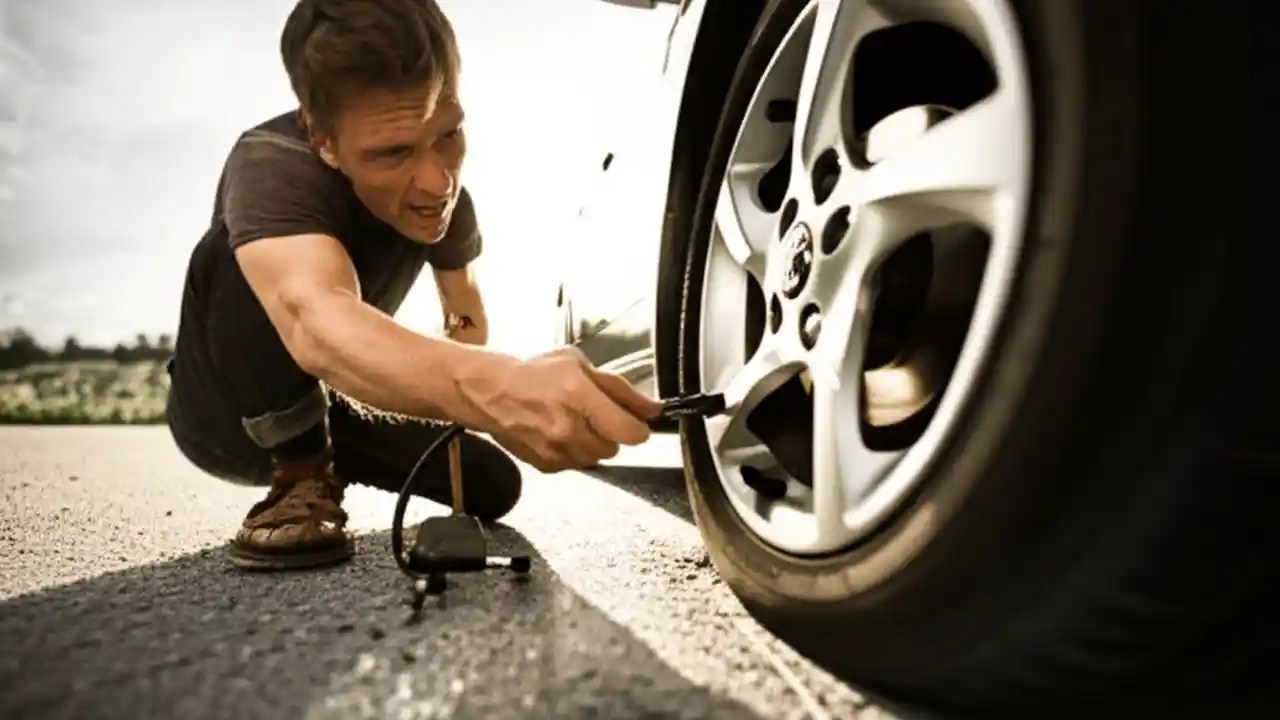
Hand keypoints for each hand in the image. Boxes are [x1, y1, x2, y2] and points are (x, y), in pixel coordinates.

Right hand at [463, 347, 662, 471]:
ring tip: (573, 422)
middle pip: (616, 447)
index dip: (638, 427)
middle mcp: (569, 429)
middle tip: (593, 414)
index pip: (632, 432)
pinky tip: (558, 433)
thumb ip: (620, 389)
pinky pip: (576, 464)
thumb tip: (652, 409)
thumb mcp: (579, 365)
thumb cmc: (535, 374)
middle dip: (611, 431)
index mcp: (580, 398)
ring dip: (592, 443)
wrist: (492, 393)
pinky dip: (574, 452)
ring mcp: (557, 451)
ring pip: (597, 458)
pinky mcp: (547, 466)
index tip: (634, 420)